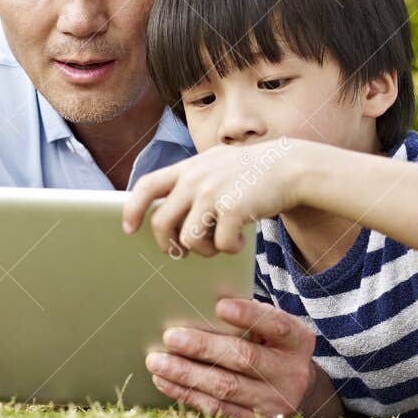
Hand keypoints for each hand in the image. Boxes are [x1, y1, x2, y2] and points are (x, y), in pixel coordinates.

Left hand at [123, 142, 305, 257]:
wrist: (289, 167)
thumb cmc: (251, 172)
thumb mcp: (215, 165)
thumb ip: (191, 181)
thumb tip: (166, 212)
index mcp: (188, 168)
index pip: (147, 186)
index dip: (133, 208)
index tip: (128, 228)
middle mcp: (195, 178)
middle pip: (162, 221)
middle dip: (167, 244)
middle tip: (180, 252)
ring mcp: (213, 193)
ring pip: (188, 239)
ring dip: (203, 249)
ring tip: (219, 243)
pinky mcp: (233, 209)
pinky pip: (221, 244)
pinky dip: (230, 248)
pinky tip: (241, 240)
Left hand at [145, 296, 342, 417]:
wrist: (296, 390)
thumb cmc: (272, 345)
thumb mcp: (272, 328)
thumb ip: (249, 316)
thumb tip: (201, 303)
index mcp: (298, 340)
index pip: (276, 325)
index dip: (249, 316)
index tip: (220, 306)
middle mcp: (291, 373)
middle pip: (244, 358)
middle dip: (203, 347)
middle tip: (170, 337)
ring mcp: (274, 402)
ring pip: (225, 387)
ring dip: (186, 374)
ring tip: (157, 361)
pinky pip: (217, 409)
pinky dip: (187, 394)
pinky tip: (164, 381)